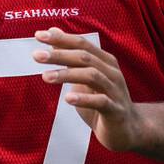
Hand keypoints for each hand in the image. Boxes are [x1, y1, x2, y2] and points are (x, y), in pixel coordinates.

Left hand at [32, 27, 144, 152]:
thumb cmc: (102, 100)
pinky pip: (101, 102)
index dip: (61, 39)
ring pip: (92, 76)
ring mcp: (115, 91)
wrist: (126, 130)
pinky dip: (84, 99)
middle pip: (85, 57)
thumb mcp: (84, 77)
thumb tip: (52, 33)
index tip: (38, 36)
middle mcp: (111, 72)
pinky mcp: (116, 111)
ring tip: (45, 77)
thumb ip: (70, 57)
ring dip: (67, 74)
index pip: (82, 44)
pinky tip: (68, 99)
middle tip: (37, 55)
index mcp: (104, 61)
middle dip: (59, 55)